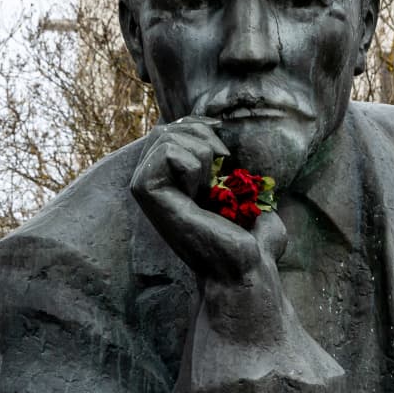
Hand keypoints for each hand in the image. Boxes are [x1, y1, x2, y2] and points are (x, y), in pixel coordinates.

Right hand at [130, 117, 285, 279]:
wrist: (245, 265)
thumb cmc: (249, 236)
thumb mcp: (240, 190)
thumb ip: (226, 164)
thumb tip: (227, 139)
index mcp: (169, 181)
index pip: (172, 128)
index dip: (200, 127)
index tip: (225, 156)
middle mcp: (151, 183)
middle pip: (166, 128)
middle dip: (203, 138)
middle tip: (220, 171)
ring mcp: (144, 188)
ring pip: (166, 136)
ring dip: (202, 155)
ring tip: (209, 188)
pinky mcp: (146, 192)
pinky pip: (169, 151)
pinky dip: (195, 165)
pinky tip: (198, 193)